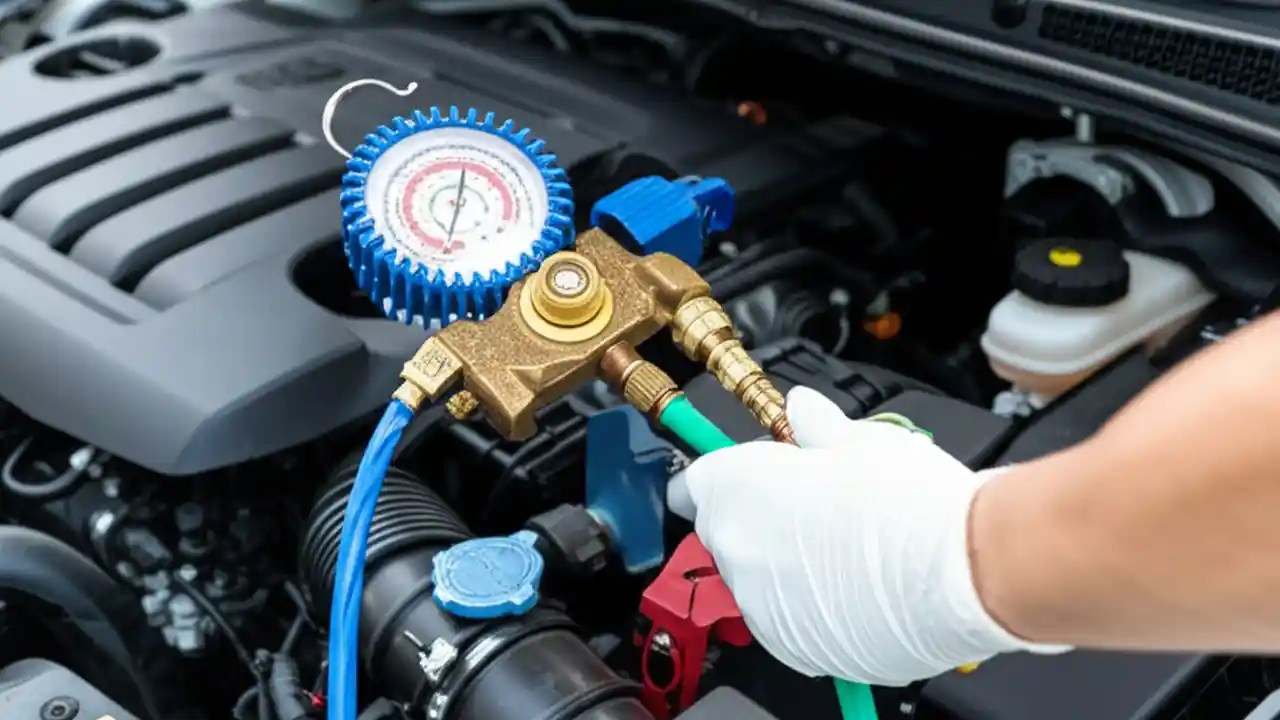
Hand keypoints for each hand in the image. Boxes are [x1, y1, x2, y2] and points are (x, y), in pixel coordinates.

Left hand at [667, 386, 1069, 685]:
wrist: (959, 570)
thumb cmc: (907, 500)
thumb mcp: (860, 439)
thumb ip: (816, 427)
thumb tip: (803, 411)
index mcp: (735, 491)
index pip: (696, 482)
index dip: (723, 475)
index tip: (742, 474)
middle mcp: (736, 553)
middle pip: (731, 531)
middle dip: (762, 518)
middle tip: (814, 505)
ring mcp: (763, 607)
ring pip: (760, 579)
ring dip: (786, 566)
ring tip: (846, 549)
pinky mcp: (796, 647)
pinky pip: (789, 619)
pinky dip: (811, 606)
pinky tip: (856, 586)